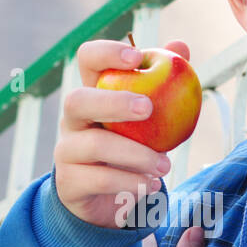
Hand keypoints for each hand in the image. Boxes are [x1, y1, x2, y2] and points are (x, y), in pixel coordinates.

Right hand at [54, 37, 191, 229]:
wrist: (107, 199)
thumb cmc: (131, 146)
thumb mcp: (148, 118)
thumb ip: (164, 83)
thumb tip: (181, 47)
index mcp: (92, 93)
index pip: (87, 59)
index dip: (107, 53)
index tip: (137, 58)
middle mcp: (72, 119)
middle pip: (77, 100)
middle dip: (113, 101)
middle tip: (148, 108)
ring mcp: (66, 151)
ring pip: (94, 144)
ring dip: (135, 154)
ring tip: (165, 166)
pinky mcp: (69, 183)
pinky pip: (99, 180)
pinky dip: (130, 182)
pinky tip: (152, 184)